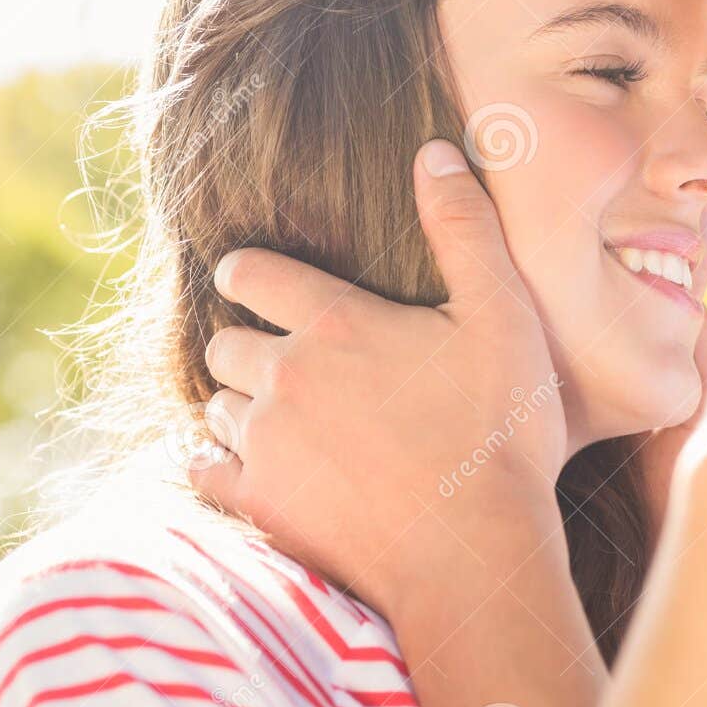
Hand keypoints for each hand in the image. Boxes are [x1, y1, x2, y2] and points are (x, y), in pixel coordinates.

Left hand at [190, 139, 565, 619]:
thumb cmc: (500, 434)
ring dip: (238, 406)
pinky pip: (204, 472)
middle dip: (244, 344)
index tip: (245, 277)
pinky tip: (243, 469)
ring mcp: (266, 444)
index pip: (256, 274)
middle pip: (226, 343)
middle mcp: (285, 375)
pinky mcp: (260, 504)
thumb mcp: (502, 316)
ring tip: (275, 419)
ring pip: (217, 406)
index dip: (246, 271)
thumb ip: (463, 229)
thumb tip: (435, 152)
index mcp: (335, 322)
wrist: (475, 554)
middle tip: (277, 360)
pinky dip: (216, 465)